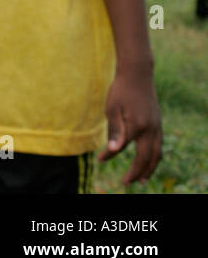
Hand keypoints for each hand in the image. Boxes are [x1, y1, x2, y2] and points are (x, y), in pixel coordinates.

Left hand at [98, 68, 160, 183]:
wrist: (138, 75)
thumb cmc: (121, 90)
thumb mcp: (112, 109)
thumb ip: (114, 131)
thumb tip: (113, 150)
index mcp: (137, 126)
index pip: (123, 148)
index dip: (110, 156)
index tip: (99, 160)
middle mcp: (151, 129)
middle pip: (147, 158)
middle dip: (137, 172)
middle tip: (126, 182)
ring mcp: (157, 127)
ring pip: (157, 154)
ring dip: (149, 168)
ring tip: (141, 179)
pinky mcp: (158, 124)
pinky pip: (158, 146)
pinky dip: (154, 157)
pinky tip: (147, 160)